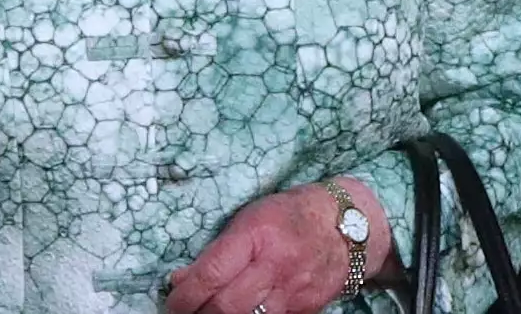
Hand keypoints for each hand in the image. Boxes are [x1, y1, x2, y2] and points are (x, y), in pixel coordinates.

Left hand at [164, 179, 388, 313]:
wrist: (347, 226)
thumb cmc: (290, 216)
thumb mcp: (250, 219)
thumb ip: (216, 252)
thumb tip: (180, 282)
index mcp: (257, 235)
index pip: (211, 275)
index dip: (184, 297)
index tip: (173, 303)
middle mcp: (276, 265)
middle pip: (226, 307)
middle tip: (187, 313)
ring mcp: (293, 291)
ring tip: (211, 313)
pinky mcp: (305, 310)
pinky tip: (243, 311)